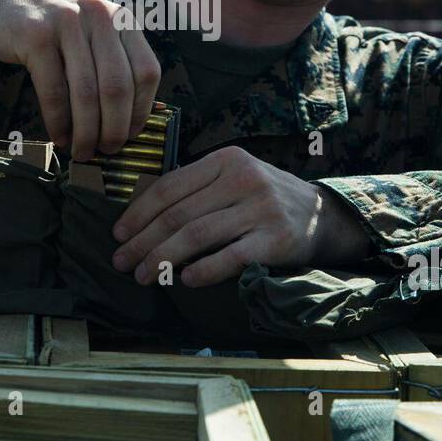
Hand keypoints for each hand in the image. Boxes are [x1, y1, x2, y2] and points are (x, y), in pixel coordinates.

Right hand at [0, 0, 160, 160]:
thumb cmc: (54, 29)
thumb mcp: (92, 34)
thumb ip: (114, 65)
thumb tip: (129, 124)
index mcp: (122, 19)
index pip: (146, 71)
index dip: (141, 110)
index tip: (131, 135)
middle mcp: (100, 16)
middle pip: (117, 86)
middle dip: (113, 128)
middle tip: (106, 151)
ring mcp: (67, 23)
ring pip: (86, 92)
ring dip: (85, 131)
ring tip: (81, 151)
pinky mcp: (36, 36)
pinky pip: (54, 91)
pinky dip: (58, 121)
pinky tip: (59, 136)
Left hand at [110, 146, 372, 287]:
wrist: (322, 216)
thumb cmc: (264, 200)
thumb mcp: (234, 179)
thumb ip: (197, 190)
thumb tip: (140, 219)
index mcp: (226, 160)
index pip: (170, 186)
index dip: (139, 212)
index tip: (118, 234)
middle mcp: (243, 178)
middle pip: (179, 214)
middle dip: (143, 241)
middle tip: (122, 262)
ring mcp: (261, 208)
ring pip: (197, 235)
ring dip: (163, 259)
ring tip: (144, 276)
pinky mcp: (276, 239)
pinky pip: (230, 257)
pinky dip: (203, 271)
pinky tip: (184, 281)